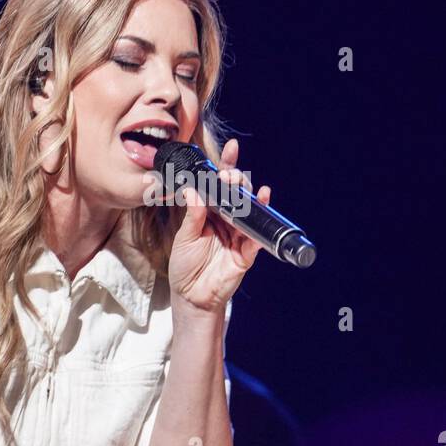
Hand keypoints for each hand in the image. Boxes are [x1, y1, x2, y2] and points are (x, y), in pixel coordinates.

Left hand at [168, 138, 271, 313]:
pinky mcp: (246, 253)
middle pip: (237, 194)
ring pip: (249, 211)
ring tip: (247, 187)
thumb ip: (192, 216)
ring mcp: (238, 235)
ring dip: (250, 197)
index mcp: (209, 212)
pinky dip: (260, 225)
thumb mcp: (183, 238)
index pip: (219, 186)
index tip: (231, 148)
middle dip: (237, 180)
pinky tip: (262, 207)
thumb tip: (194, 191)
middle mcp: (226, 220)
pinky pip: (256, 237)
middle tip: (231, 176)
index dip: (226, 166)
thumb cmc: (184, 266)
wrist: (191, 296)